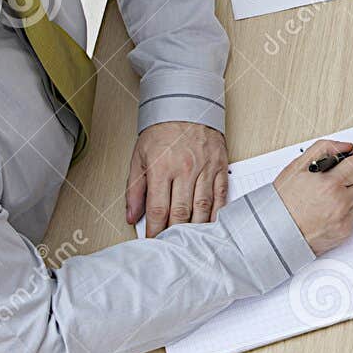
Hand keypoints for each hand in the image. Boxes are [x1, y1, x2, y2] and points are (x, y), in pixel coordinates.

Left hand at [127, 122, 229, 237]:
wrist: (186, 105)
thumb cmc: (162, 131)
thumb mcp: (139, 157)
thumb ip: (134, 189)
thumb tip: (131, 216)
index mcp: (162, 168)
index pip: (158, 209)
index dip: (155, 230)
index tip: (153, 242)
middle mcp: (185, 170)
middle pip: (181, 212)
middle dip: (174, 234)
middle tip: (171, 247)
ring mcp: (205, 169)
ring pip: (202, 208)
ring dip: (196, 229)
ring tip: (190, 242)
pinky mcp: (220, 167)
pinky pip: (220, 196)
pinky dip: (216, 214)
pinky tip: (211, 225)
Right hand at [272, 139, 352, 253]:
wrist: (274, 232)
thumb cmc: (283, 200)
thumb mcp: (297, 166)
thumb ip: (324, 149)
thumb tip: (347, 147)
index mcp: (329, 184)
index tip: (352, 159)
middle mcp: (340, 203)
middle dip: (351, 175)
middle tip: (333, 178)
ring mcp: (344, 219)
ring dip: (349, 191)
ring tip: (327, 195)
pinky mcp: (345, 231)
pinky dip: (346, 208)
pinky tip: (328, 208)